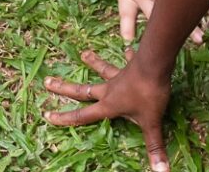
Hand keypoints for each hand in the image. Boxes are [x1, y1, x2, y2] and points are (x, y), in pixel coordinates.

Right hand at [45, 50, 173, 171]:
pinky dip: (127, 55)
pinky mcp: (131, 66)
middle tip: (47, 82)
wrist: (156, 65)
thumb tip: (161, 171)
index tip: (47, 115)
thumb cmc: (149, 95)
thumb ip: (154, 147)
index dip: (65, 118)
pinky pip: (127, 61)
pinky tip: (127, 49)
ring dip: (93, 62)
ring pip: (102, 70)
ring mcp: (119, 77)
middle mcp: (109, 90)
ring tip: (83, 54)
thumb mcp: (151, 123)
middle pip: (82, 90)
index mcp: (108, 105)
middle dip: (64, 88)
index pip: (83, 115)